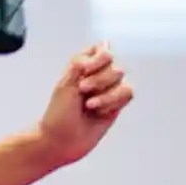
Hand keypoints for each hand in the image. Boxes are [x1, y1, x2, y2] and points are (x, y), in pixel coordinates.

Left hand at [35, 42, 134, 167]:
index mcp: (82, 67)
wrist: (61, 140)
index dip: (99, 58)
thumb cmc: (58, 114)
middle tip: (82, 90)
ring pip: (122, 80)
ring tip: (89, 105)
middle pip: (114, 65)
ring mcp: (107, 91)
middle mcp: (96, 76)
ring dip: (106, 93)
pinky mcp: (115, 106)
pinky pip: (127, 94)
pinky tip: (99, 111)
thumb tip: (103, 44)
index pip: (102, 50)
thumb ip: (84, 63)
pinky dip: (113, 102)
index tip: (84, 70)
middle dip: (99, 79)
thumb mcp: (66, 84)